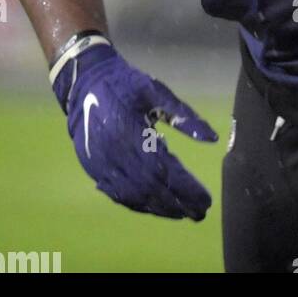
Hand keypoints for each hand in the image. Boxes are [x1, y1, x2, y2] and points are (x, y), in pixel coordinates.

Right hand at [54, 43, 217, 219]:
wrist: (85, 83)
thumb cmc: (126, 85)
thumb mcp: (157, 92)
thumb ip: (185, 116)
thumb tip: (213, 139)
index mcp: (133, 134)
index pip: (166, 170)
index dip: (186, 188)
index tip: (206, 200)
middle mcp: (116, 155)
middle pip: (151, 189)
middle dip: (178, 203)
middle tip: (200, 212)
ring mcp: (102, 165)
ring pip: (134, 196)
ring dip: (160, 208)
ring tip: (182, 213)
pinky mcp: (94, 169)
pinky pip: (118, 194)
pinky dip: (139, 204)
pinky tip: (155, 207)